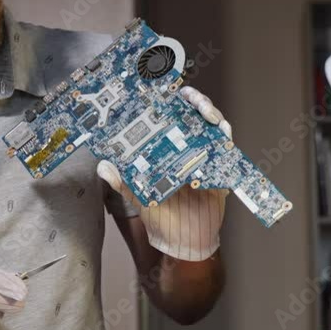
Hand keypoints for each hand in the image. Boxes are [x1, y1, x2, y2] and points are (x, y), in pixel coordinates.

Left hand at [97, 86, 229, 261]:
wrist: (183, 241)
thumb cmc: (161, 216)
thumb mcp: (139, 195)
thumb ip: (123, 182)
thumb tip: (103, 166)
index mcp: (167, 149)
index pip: (169, 117)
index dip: (170, 100)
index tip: (166, 89)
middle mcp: (188, 148)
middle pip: (194, 115)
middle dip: (195, 101)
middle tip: (190, 97)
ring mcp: (206, 157)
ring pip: (213, 126)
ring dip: (212, 115)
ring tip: (207, 113)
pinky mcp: (221, 169)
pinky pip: (227, 149)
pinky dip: (225, 139)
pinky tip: (221, 134)